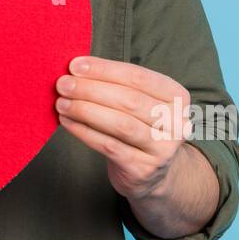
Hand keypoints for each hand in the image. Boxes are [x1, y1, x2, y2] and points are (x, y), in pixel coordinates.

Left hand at [54, 55, 193, 201]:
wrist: (152, 174)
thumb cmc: (139, 126)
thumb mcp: (139, 102)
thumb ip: (115, 84)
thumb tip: (76, 69)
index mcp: (176, 96)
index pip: (139, 77)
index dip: (105, 69)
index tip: (75, 65)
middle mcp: (176, 123)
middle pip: (129, 100)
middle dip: (91, 89)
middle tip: (63, 84)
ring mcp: (162, 148)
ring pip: (121, 124)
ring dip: (86, 110)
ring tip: (61, 103)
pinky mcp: (143, 169)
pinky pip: (109, 146)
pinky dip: (84, 132)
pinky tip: (67, 122)